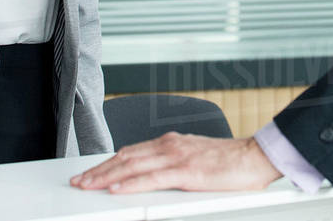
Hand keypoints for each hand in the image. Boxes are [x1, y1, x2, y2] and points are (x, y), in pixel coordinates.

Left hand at [71, 133, 281, 193]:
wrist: (254, 157)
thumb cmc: (229, 162)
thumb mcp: (194, 158)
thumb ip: (172, 164)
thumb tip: (151, 175)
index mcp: (171, 143)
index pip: (130, 153)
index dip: (106, 163)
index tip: (89, 173)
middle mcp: (170, 146)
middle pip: (124, 158)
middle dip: (98, 171)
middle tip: (78, 182)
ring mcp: (177, 157)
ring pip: (132, 166)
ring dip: (106, 177)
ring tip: (87, 186)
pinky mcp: (186, 172)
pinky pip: (152, 179)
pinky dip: (130, 184)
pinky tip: (116, 189)